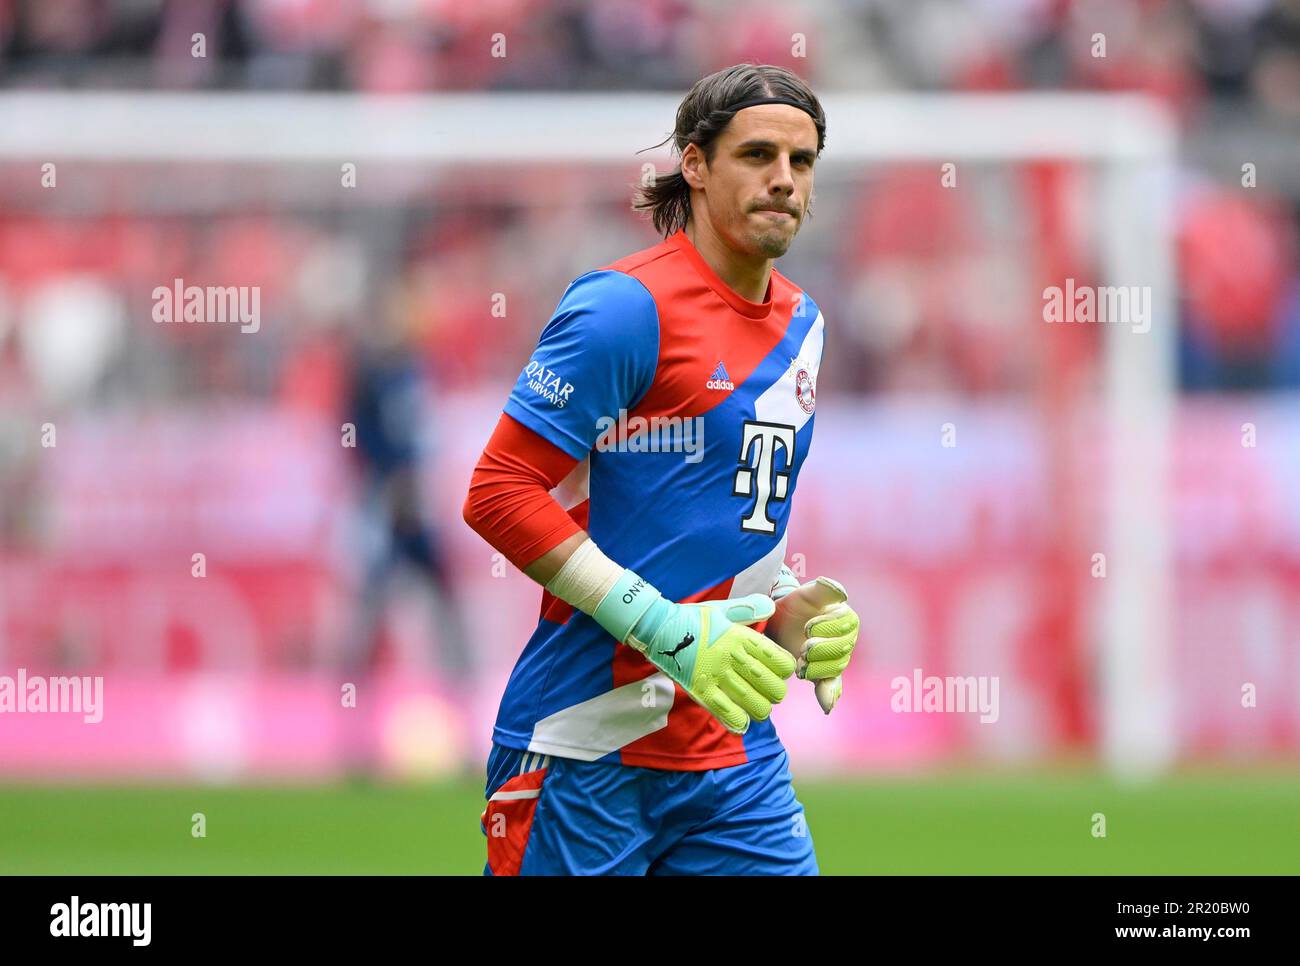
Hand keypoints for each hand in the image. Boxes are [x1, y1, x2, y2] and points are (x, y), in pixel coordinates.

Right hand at [628, 594, 795, 733]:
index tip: (777, 669)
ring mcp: (718, 676)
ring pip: (755, 704)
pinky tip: (742, 721)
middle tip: (768, 690)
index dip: (784, 669)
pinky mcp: (701, 691)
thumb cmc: (692, 619)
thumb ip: (748, 609)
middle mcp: (733, 657)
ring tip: (756, 705)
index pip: (780, 661)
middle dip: (775, 692)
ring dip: (760, 708)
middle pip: (773, 687)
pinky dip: (739, 721)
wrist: (658, 627)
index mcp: (742, 637)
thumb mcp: (722, 610)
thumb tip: (771, 606)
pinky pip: (728, 713)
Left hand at [767, 570, 859, 713]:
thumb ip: (823, 589)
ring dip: (817, 667)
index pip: (846, 625)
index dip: (827, 627)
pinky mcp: (825, 673)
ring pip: (835, 667)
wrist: (779, 623)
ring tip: (800, 664)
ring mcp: (837, 657)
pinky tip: (826, 704)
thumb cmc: (795, 605)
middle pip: (842, 648)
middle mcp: (846, 638)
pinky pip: (832, 686)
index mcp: (845, 617)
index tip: (807, 627)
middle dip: (820, 649)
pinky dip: (829, 695)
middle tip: (802, 648)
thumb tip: (841, 592)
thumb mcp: (806, 593)